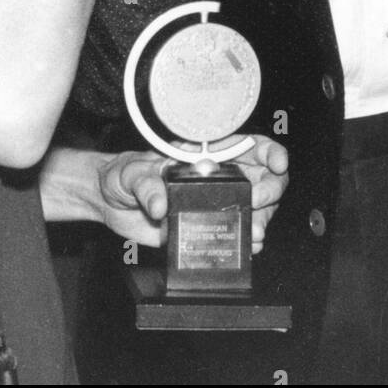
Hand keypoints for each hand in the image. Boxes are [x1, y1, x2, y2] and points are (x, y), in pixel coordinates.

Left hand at [96, 135, 288, 251]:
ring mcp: (215, 203)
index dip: (269, 151)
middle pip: (263, 177)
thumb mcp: (131, 172)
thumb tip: (160, 202)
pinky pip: (239, 233)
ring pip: (257, 207)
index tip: (277, 163)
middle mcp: (217, 176)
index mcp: (205, 153)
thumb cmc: (122, 174)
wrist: (110, 203)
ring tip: (254, 229)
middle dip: (270, 188)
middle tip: (258, 199)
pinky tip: (248, 243)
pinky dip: (249, 239)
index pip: (248, 145)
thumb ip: (145, 184)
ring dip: (263, 218)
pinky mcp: (209, 227)